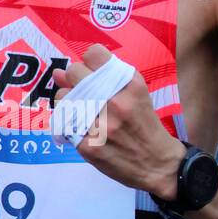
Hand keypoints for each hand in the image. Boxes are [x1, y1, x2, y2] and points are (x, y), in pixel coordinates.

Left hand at [51, 44, 185, 195]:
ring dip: (69, 102)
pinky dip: (70, 124)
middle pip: (74, 72)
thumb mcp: (135, 94)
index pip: (93, 54)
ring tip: (82, 112)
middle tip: (85, 94)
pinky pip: (64, 123)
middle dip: (75, 80)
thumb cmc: (144, 125)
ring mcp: (102, 124)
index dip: (89, 63)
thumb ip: (102, 79)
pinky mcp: (90, 145)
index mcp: (130, 84)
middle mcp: (116, 101)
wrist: (158, 163)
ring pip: (64, 97)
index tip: (92, 74)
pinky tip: (83, 129)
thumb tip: (59, 72)